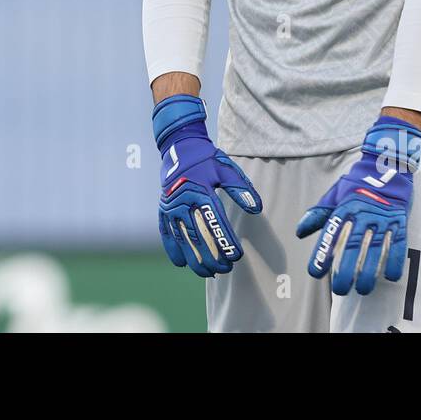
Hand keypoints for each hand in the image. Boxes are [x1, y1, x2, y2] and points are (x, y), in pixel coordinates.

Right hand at [153, 94, 261, 276]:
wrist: (179, 146)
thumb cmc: (206, 159)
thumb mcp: (226, 168)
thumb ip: (241, 189)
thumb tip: (257, 209)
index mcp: (201, 191)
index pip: (215, 223)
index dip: (225, 242)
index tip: (236, 257)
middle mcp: (184, 201)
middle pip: (198, 235)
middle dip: (212, 256)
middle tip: (225, 270)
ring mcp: (171, 206)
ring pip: (182, 238)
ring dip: (194, 258)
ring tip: (207, 273)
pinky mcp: (163, 209)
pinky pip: (166, 233)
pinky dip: (172, 249)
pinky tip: (181, 264)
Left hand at [296, 116, 420, 295]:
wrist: (387, 165)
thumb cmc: (357, 184)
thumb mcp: (335, 194)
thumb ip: (319, 214)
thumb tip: (299, 232)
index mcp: (345, 207)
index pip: (331, 233)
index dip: (322, 254)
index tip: (315, 272)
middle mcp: (363, 213)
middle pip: (353, 246)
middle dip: (346, 270)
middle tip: (339, 289)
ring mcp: (382, 218)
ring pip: (375, 248)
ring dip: (369, 271)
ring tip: (363, 289)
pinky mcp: (399, 220)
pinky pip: (398, 243)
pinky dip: (396, 260)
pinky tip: (391, 277)